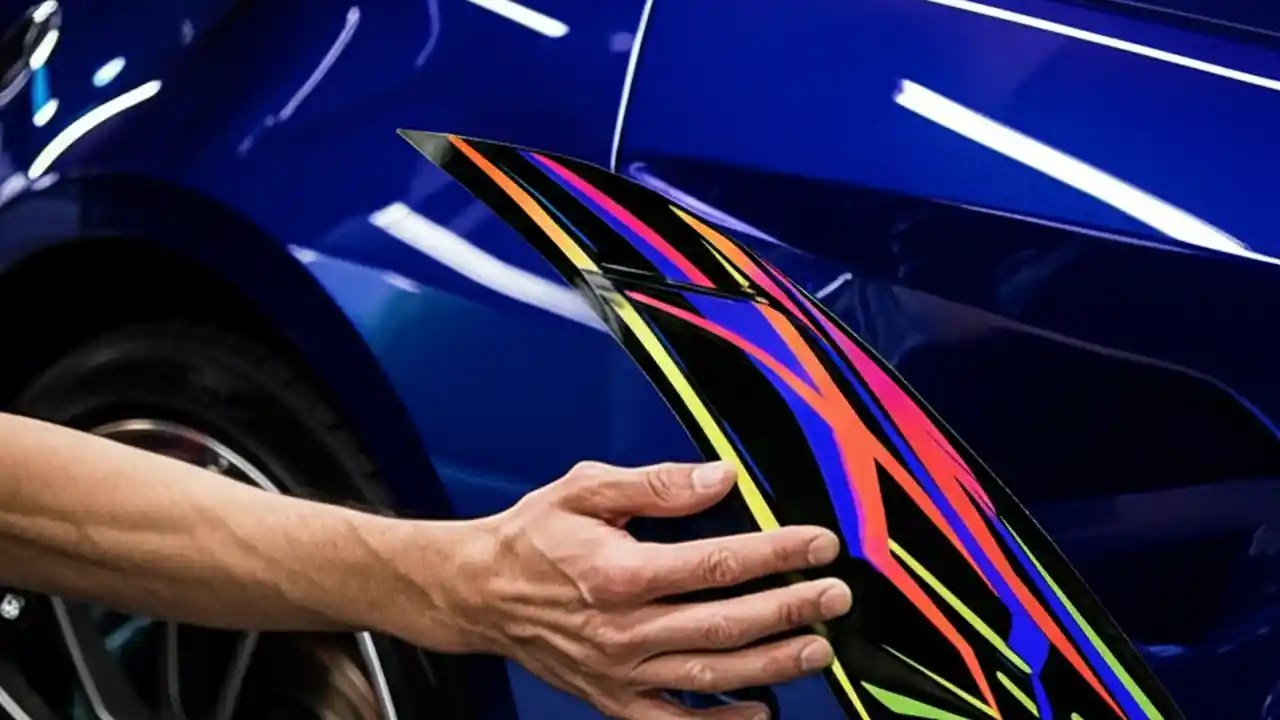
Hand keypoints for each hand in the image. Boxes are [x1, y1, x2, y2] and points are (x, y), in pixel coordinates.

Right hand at [443, 461, 851, 719]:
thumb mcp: (585, 490)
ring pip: (711, 675)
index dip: (776, 553)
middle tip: (835, 596)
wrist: (479, 592)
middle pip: (726, 623)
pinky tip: (760, 712)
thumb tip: (719, 478)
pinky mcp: (613, 699)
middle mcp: (625, 629)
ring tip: (817, 649)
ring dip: (772, 664)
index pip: (717, 564)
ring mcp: (620, 672)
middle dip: (790, 609)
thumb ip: (656, 484)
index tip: (818, 543)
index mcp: (621, 573)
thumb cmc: (533, 537)